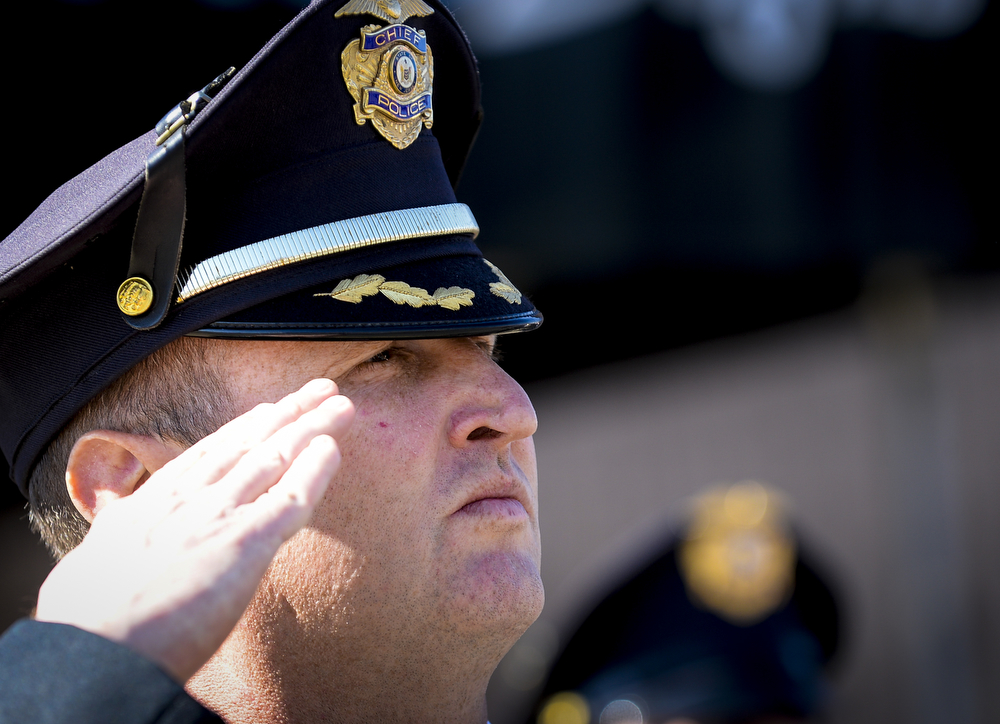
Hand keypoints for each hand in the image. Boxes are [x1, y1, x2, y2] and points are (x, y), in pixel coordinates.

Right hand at [34, 378, 353, 682]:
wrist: (90, 647)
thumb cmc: (85, 621)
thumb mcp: (94, 566)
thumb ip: (118, 550)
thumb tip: (108, 559)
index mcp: (154, 503)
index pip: (210, 453)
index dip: (246, 428)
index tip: (269, 409)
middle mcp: (189, 500)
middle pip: (250, 444)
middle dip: (289, 413)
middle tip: (320, 389)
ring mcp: (217, 516)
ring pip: (275, 458)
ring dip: (312, 428)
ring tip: (340, 405)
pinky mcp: (244, 542)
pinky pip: (291, 498)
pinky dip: (314, 470)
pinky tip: (332, 448)